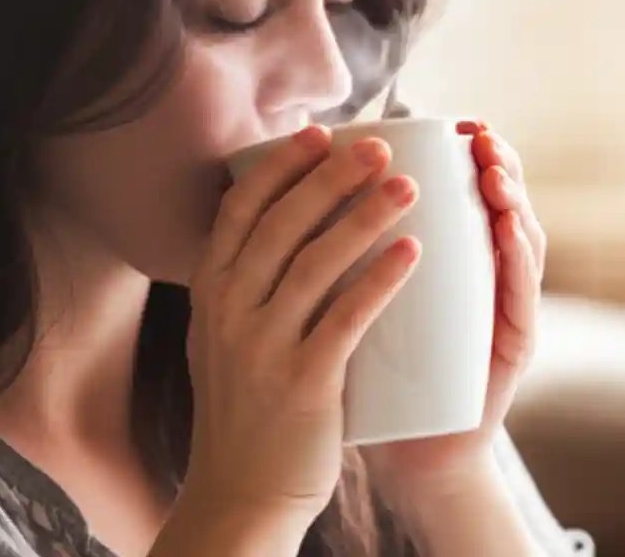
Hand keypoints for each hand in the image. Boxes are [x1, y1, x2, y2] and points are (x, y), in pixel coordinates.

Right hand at [177, 125, 421, 529]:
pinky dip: (379, 281)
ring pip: (314, 264)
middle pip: (280, 225)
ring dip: (365, 218)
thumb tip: (291, 219)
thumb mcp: (228, 336)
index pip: (239, 211)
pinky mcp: (302, 383)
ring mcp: (261, 347)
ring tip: (410, 186)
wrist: (245, 491)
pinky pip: (344, 319)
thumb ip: (249, 283)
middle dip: (331, 178)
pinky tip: (413, 253)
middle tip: (381, 146)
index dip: (280, 167)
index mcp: (210, 293)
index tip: (320, 133)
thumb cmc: (252, 406)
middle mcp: (228, 312)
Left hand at [363, 120, 545, 504]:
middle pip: (503, 207)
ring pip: (522, 243)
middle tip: (478, 134)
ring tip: (493, 171)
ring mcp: (504, 313)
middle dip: (497, 163)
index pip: (468, 196)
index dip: (465, 154)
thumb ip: (345, 256)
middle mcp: (487, 281)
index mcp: (454, 264)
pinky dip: (518, 260)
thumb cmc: (376, 376)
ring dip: (513, 201)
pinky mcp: (512, 350)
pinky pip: (522, 297)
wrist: (405, 454)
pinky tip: (508, 232)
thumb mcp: (358, 303)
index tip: (450, 121)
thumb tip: (291, 195)